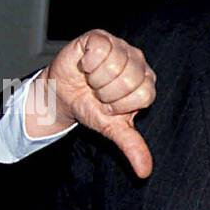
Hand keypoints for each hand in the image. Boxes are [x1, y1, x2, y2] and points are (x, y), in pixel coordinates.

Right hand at [29, 30, 155, 177]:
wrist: (62, 94)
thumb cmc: (91, 107)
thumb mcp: (112, 129)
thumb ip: (131, 146)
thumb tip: (145, 172)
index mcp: (147, 83)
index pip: (144, 95)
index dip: (121, 105)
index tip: (110, 106)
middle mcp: (139, 62)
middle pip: (129, 80)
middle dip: (106, 94)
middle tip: (98, 93)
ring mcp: (121, 46)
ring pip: (114, 65)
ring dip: (95, 79)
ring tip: (91, 80)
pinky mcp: (101, 37)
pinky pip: (99, 49)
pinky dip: (87, 63)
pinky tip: (85, 66)